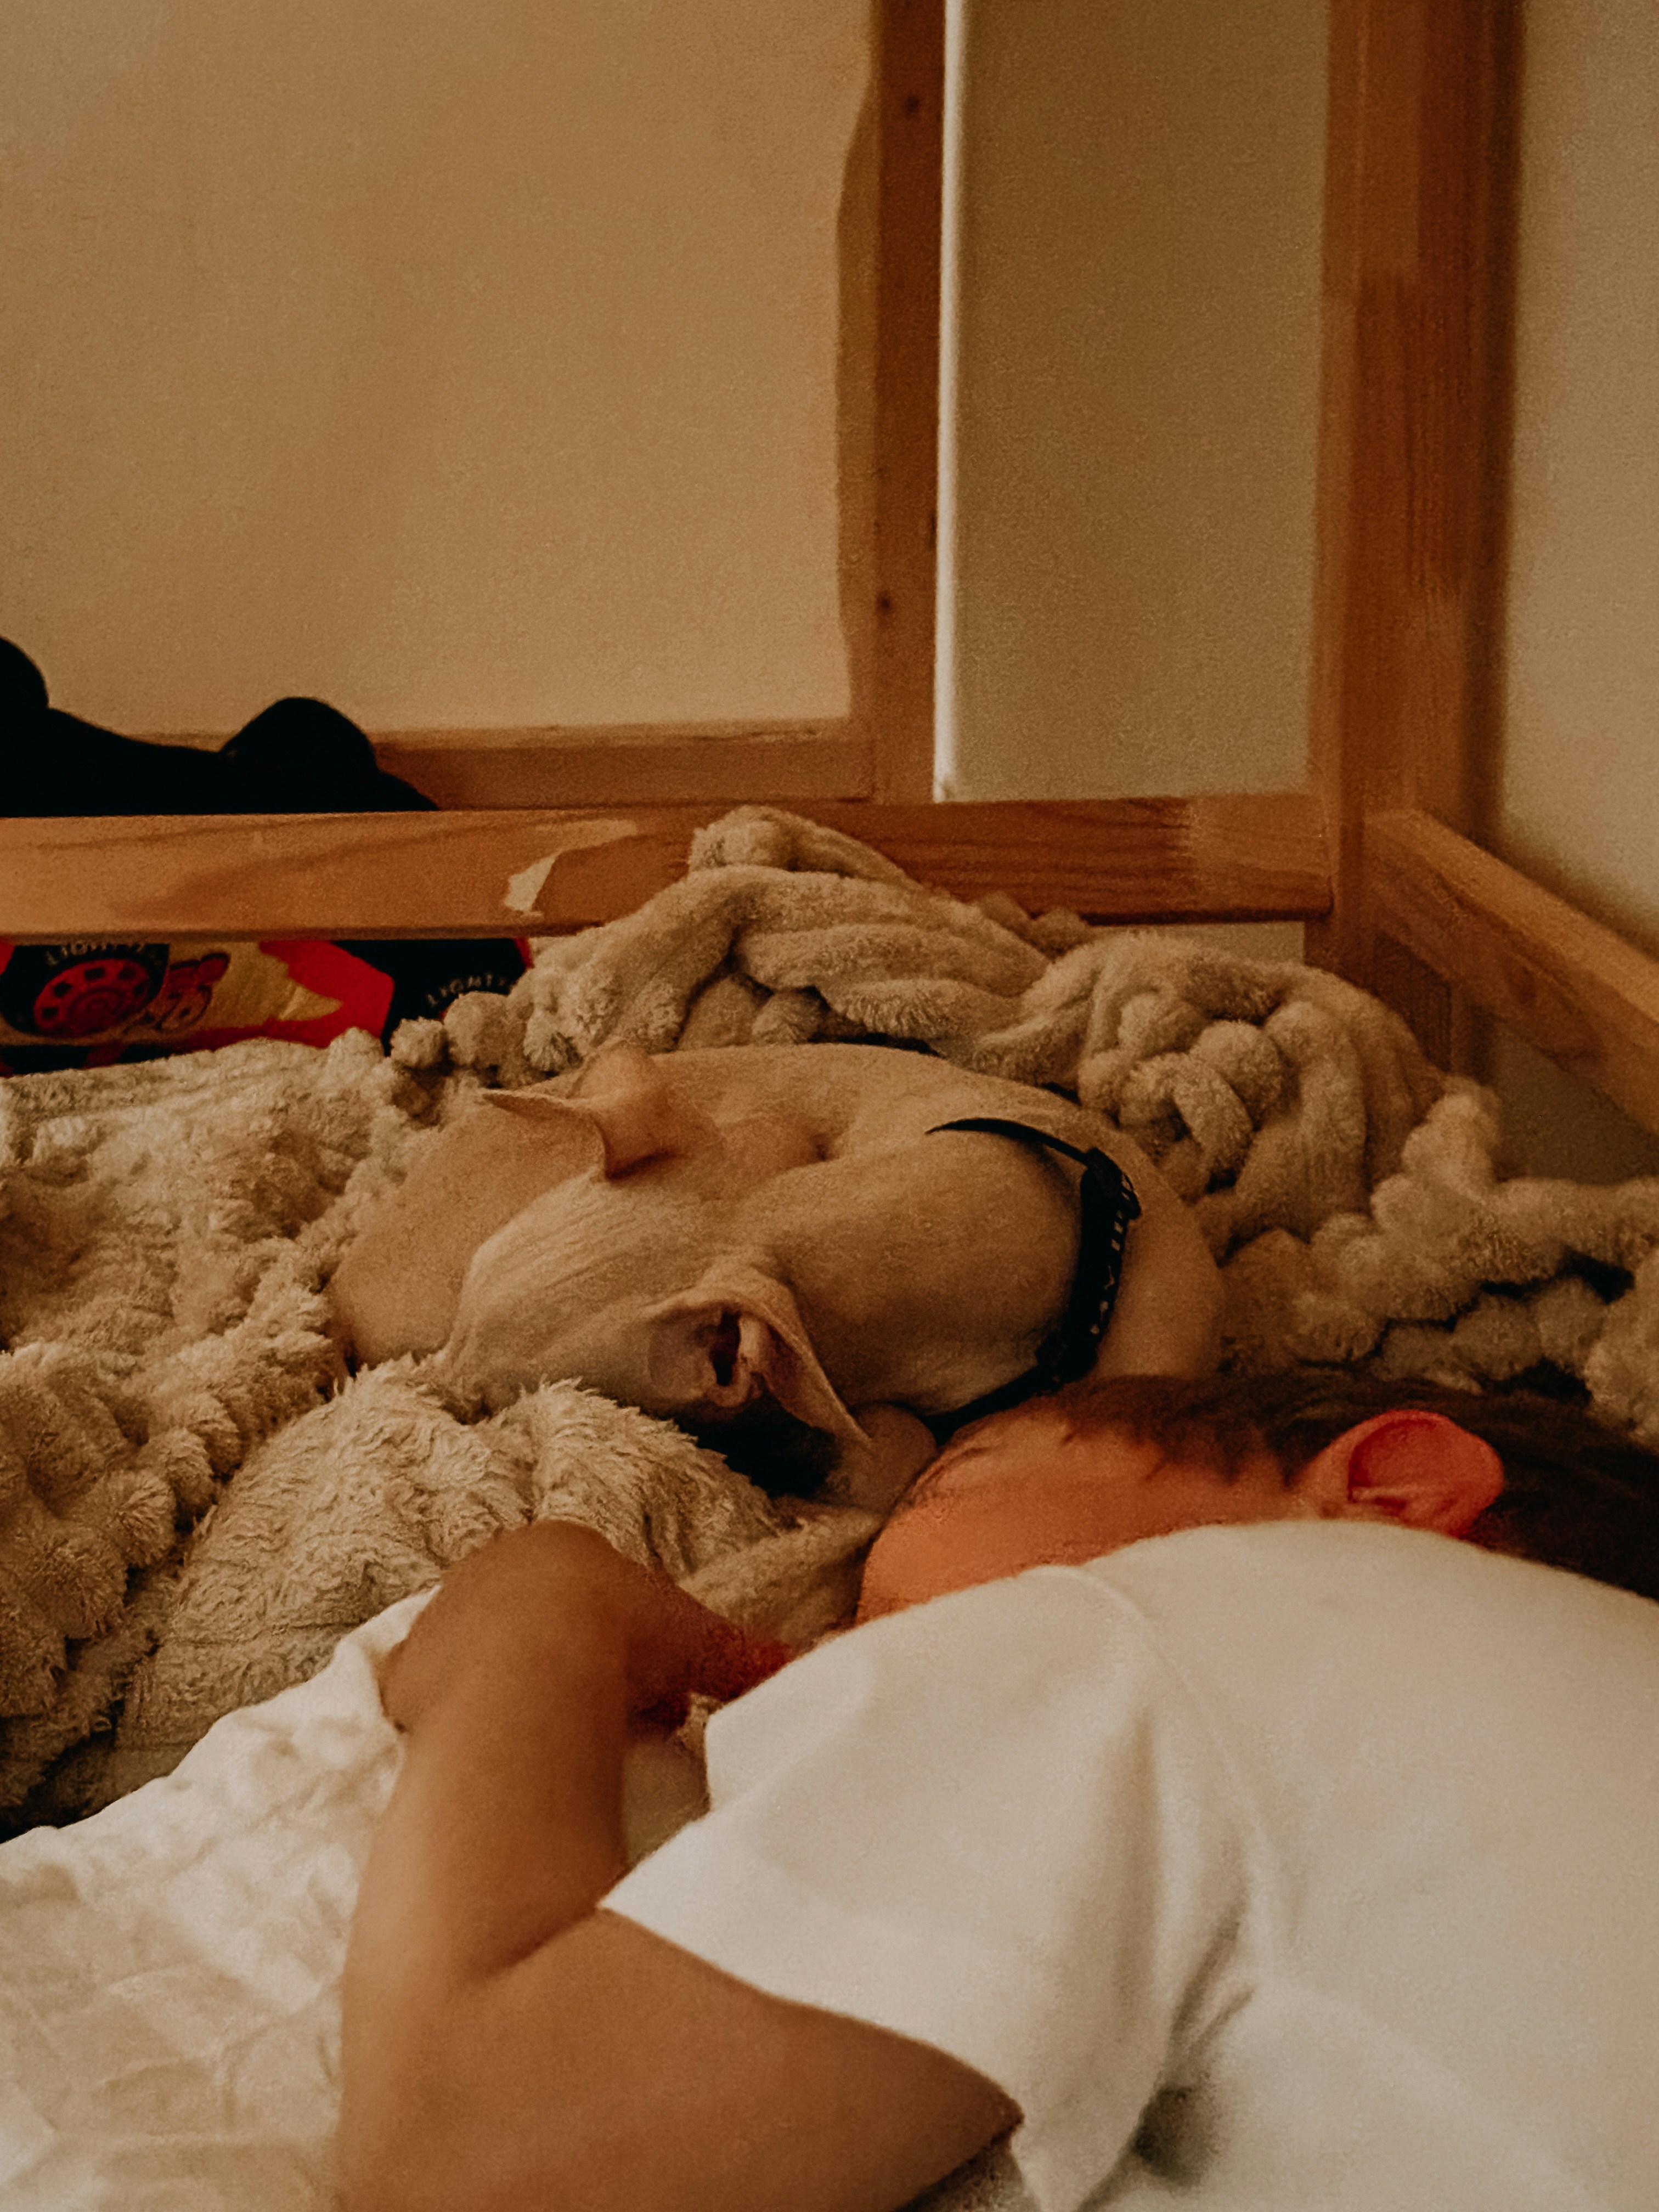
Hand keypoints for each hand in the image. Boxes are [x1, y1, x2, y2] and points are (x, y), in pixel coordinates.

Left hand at [382, 1522, 793, 1736]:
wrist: (526, 1672)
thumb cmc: (617, 1640)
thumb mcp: (694, 1643)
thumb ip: (743, 1656)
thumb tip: (807, 1669)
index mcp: (562, 1547)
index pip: (602, 1598)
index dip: (637, 1652)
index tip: (656, 1701)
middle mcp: (492, 1568)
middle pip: (543, 1625)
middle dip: (580, 1671)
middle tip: (612, 1728)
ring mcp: (440, 1617)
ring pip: (489, 1660)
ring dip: (523, 1697)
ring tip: (557, 1749)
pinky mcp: (401, 1671)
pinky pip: (437, 1697)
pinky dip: (466, 1721)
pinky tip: (494, 1753)